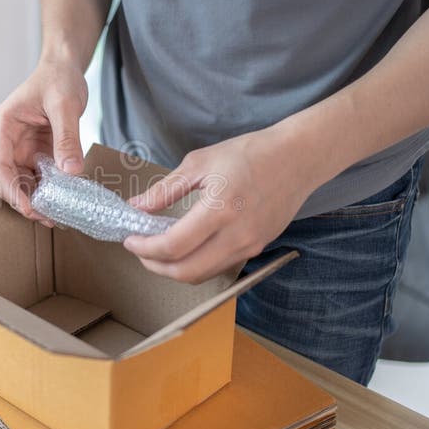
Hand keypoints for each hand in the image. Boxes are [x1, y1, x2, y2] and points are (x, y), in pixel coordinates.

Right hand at [0, 60, 88, 220]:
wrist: (65, 68)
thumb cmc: (58, 78)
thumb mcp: (64, 106)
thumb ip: (67, 138)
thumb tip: (71, 171)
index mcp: (2, 126)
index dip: (10, 189)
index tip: (27, 207)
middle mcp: (8, 140)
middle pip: (7, 179)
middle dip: (23, 201)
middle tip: (45, 217)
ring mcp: (22, 148)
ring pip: (23, 182)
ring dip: (36, 200)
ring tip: (55, 216)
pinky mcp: (37, 152)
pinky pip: (40, 177)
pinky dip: (49, 191)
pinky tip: (62, 202)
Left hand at [123, 128, 316, 283]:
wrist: (297, 158)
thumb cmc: (249, 153)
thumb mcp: (200, 163)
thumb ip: (165, 190)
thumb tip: (136, 207)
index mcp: (219, 210)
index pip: (173, 246)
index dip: (145, 248)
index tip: (130, 240)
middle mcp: (237, 235)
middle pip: (186, 272)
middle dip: (155, 266)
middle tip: (140, 250)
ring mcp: (250, 246)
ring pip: (203, 275)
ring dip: (175, 269)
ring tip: (158, 250)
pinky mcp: (257, 248)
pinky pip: (219, 266)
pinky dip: (197, 263)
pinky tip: (186, 247)